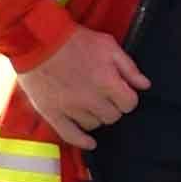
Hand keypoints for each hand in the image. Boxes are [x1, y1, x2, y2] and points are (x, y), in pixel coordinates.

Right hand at [13, 29, 147, 148]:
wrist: (35, 39)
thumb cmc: (73, 40)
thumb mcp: (107, 45)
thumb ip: (129, 67)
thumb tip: (145, 85)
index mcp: (107, 82)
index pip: (129, 104)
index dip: (127, 98)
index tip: (121, 93)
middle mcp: (90, 99)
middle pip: (113, 116)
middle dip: (112, 107)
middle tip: (104, 97)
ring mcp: (70, 108)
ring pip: (94, 125)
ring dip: (95, 117)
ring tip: (90, 106)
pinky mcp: (51, 112)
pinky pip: (70, 135)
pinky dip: (82, 141)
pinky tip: (90, 142)